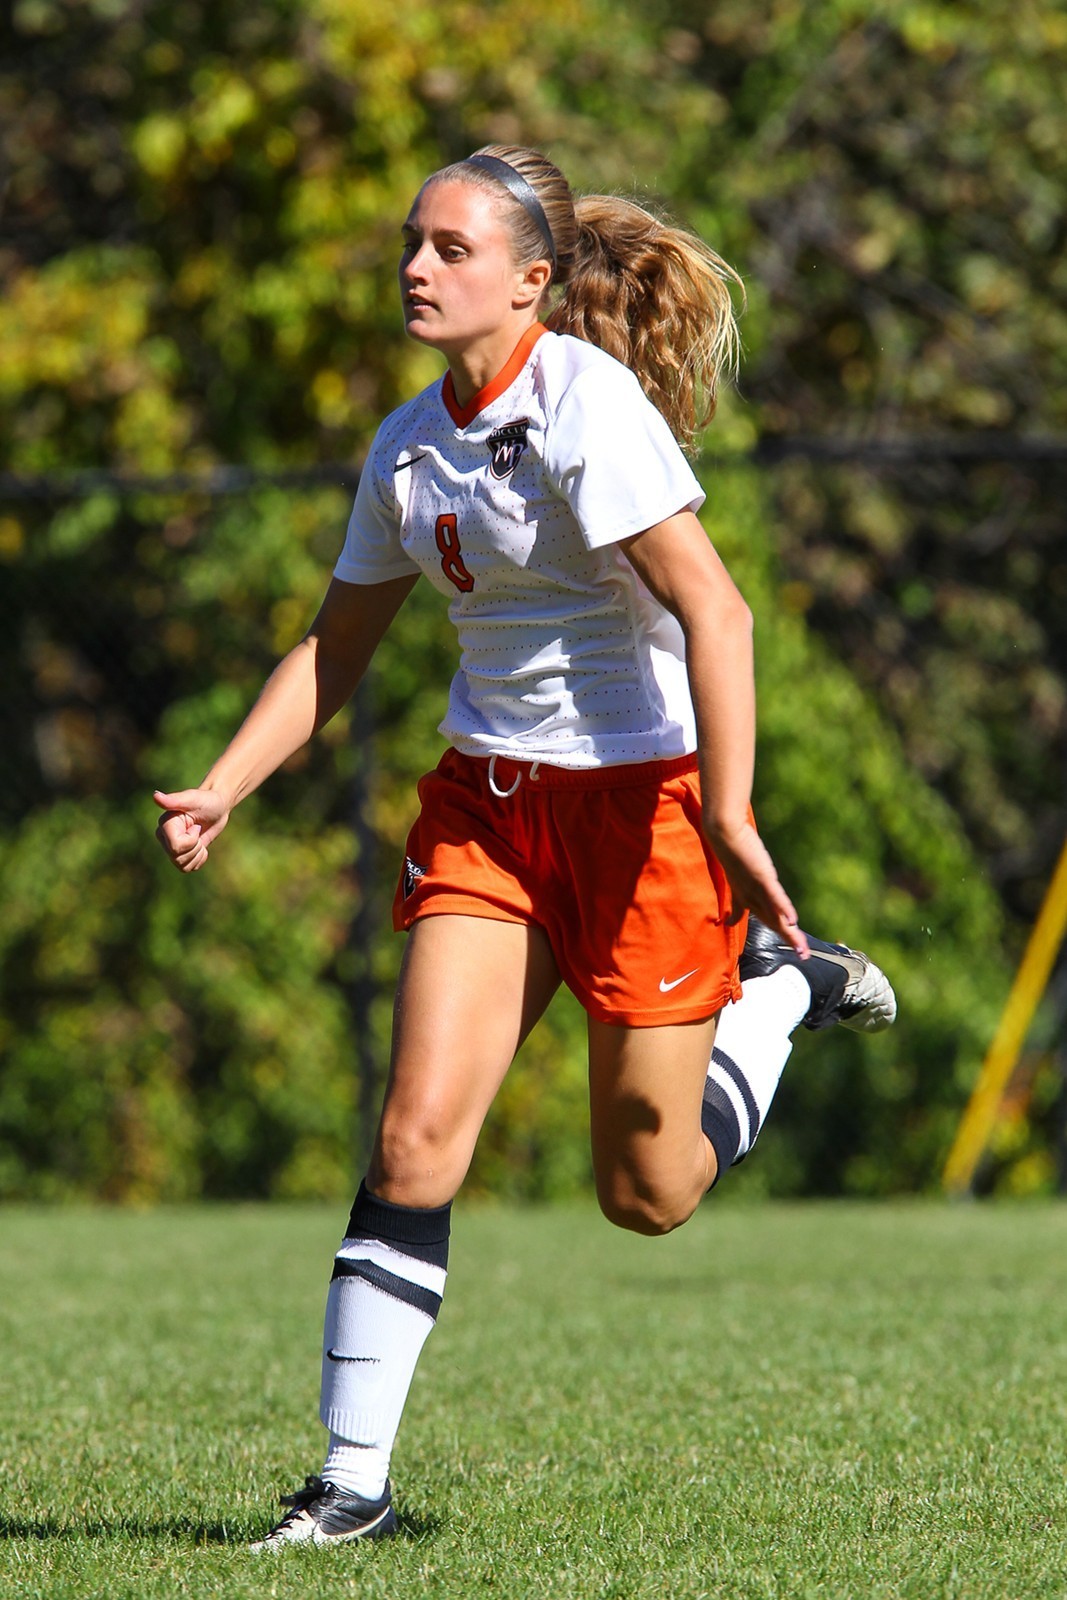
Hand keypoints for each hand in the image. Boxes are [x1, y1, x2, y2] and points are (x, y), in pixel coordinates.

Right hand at [152, 787, 230, 871]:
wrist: (217, 807)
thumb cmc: (206, 800)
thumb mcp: (192, 799)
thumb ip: (174, 800)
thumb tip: (155, 795)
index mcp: (164, 824)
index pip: (175, 847)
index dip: (191, 840)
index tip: (196, 826)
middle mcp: (164, 837)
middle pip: (177, 858)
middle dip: (195, 847)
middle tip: (199, 831)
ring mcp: (171, 847)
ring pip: (182, 866)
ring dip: (197, 854)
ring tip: (199, 837)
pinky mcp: (180, 855)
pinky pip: (188, 868)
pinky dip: (199, 859)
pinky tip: (201, 845)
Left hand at [705, 814, 808, 957]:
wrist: (724, 833)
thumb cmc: (731, 851)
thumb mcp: (738, 872)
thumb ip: (740, 890)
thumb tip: (735, 904)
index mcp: (747, 897)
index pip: (762, 918)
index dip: (775, 931)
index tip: (790, 941)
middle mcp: (752, 897)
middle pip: (774, 922)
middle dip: (790, 940)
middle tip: (804, 955)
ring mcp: (757, 888)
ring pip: (776, 915)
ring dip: (790, 933)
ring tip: (802, 948)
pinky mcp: (762, 876)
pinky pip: (774, 895)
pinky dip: (784, 908)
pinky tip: (793, 920)